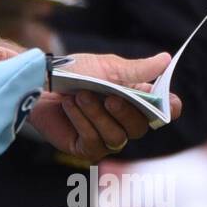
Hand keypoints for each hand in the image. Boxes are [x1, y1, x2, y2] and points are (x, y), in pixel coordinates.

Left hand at [28, 51, 181, 161]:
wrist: (37, 81)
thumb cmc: (72, 71)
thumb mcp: (106, 66)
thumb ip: (137, 70)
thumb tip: (166, 59)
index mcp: (135, 99)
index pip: (162, 111)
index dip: (169, 109)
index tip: (169, 103)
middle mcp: (123, 121)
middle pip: (141, 128)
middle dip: (125, 111)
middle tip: (108, 97)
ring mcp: (105, 136)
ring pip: (117, 137)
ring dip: (98, 115)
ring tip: (80, 95)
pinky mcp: (85, 147)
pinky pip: (94, 142)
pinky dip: (82, 121)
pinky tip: (69, 105)